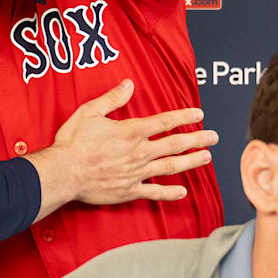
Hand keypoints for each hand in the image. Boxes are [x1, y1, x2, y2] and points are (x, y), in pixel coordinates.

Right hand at [28, 80, 217, 218]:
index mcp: (131, 131)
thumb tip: (129, 84)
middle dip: (197, 139)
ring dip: (191, 161)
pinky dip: (170, 193)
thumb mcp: (89, 112)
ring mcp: (136, 173)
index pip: (165, 122)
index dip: (184, 117)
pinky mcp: (129, 190)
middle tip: (214, 137)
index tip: (199, 115)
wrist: (63, 172)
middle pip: (175, 144)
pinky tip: (183, 192)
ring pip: (171, 166)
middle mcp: (139, 152)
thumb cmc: (73, 142)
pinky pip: (154, 192)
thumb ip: (112, 99)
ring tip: (207, 157)